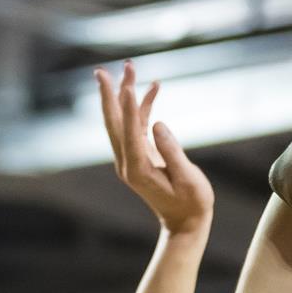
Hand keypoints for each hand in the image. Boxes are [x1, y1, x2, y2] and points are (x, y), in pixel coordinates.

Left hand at [96, 61, 214, 237]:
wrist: (185, 224)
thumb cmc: (191, 204)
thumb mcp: (188, 180)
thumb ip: (172, 152)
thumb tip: (157, 125)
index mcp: (138, 170)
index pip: (129, 133)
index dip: (126, 109)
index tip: (125, 86)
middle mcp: (128, 163)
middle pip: (113, 123)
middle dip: (109, 95)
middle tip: (100, 71)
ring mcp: (132, 159)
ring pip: (122, 121)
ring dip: (125, 95)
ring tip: (130, 68)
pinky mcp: (140, 155)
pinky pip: (136, 126)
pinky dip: (142, 107)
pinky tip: (153, 90)